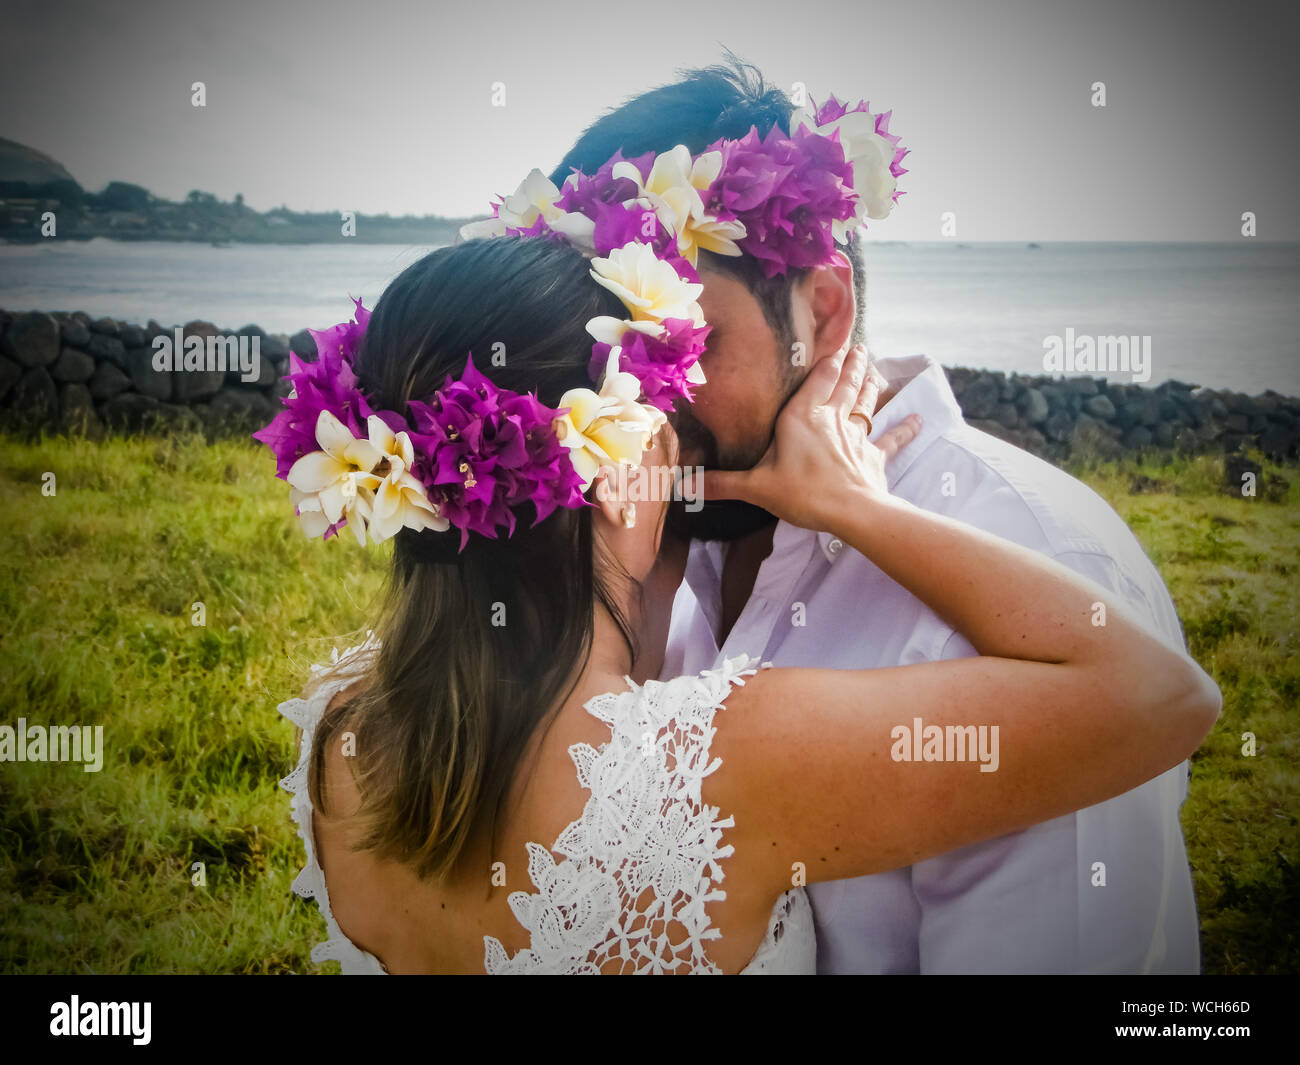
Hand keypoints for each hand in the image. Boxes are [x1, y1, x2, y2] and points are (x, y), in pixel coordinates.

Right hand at [700, 345, 921, 534]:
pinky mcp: (874, 458)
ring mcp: (856, 436)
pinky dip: (905, 430)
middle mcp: (832, 418)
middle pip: (844, 383)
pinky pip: (891, 440)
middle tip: (859, 344)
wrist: (852, 512)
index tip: (837, 336)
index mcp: (803, 416)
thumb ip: (720, 483)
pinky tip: (919, 420)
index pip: (819, 377)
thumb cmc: (803, 492)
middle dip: (851, 362)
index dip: (828, 356)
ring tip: (876, 366)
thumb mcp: (756, 488)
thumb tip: (681, 484)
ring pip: (865, 403)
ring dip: (870, 384)